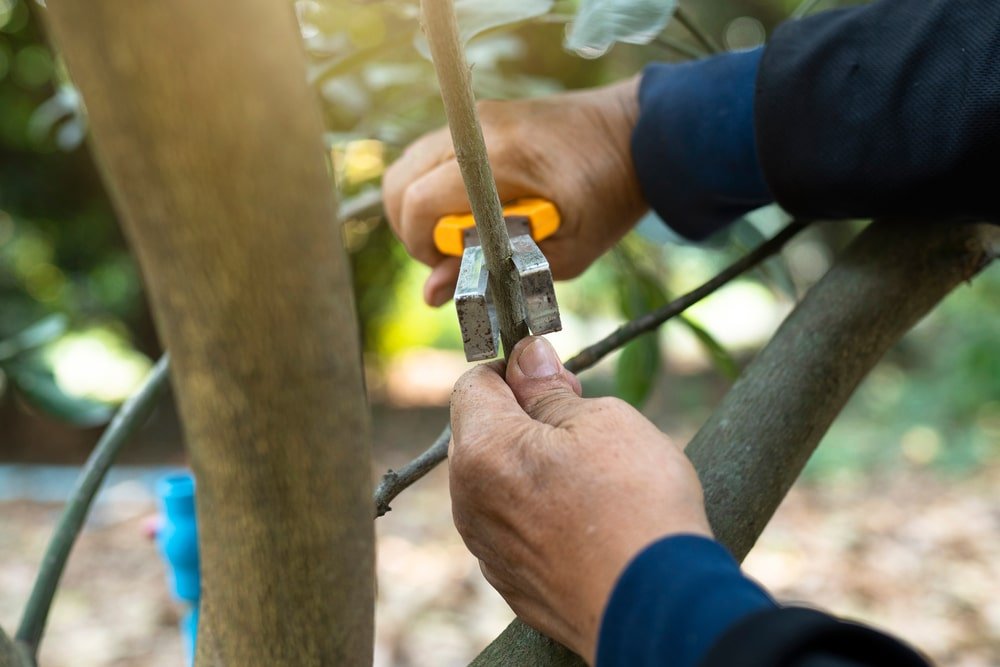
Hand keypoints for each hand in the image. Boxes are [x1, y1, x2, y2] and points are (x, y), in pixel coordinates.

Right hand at [382, 78, 646, 306]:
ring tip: (461, 232)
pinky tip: (470, 208)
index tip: (446, 268)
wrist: (638, 136)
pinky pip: (430, 154)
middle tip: (449, 254)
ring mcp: (475, 118)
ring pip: (408, 166)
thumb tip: (431, 293)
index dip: (421, 247)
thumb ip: (494, 274)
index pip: (418, 204)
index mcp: (500, 162)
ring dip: (419, 206)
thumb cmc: (609, 197)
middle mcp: (477, 131)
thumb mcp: (563, 254)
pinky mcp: (478, 117)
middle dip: (411, 229)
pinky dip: (433, 186)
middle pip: (399, 182)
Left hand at [449, 337, 711, 662]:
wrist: (658, 608)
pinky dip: (541, 514)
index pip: (473, 384)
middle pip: (483, 435)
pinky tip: (589, 521)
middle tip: (586, 428)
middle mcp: (469, 502)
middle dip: (525, 420)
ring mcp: (487, 548)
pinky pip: (515, 527)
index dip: (515, 372)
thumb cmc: (635, 506)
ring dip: (533, 469)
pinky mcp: (510, 582)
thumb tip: (527, 357)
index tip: (556, 380)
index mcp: (482, 451)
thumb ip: (550, 389)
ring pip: (499, 483)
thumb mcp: (602, 422)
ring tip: (596, 481)